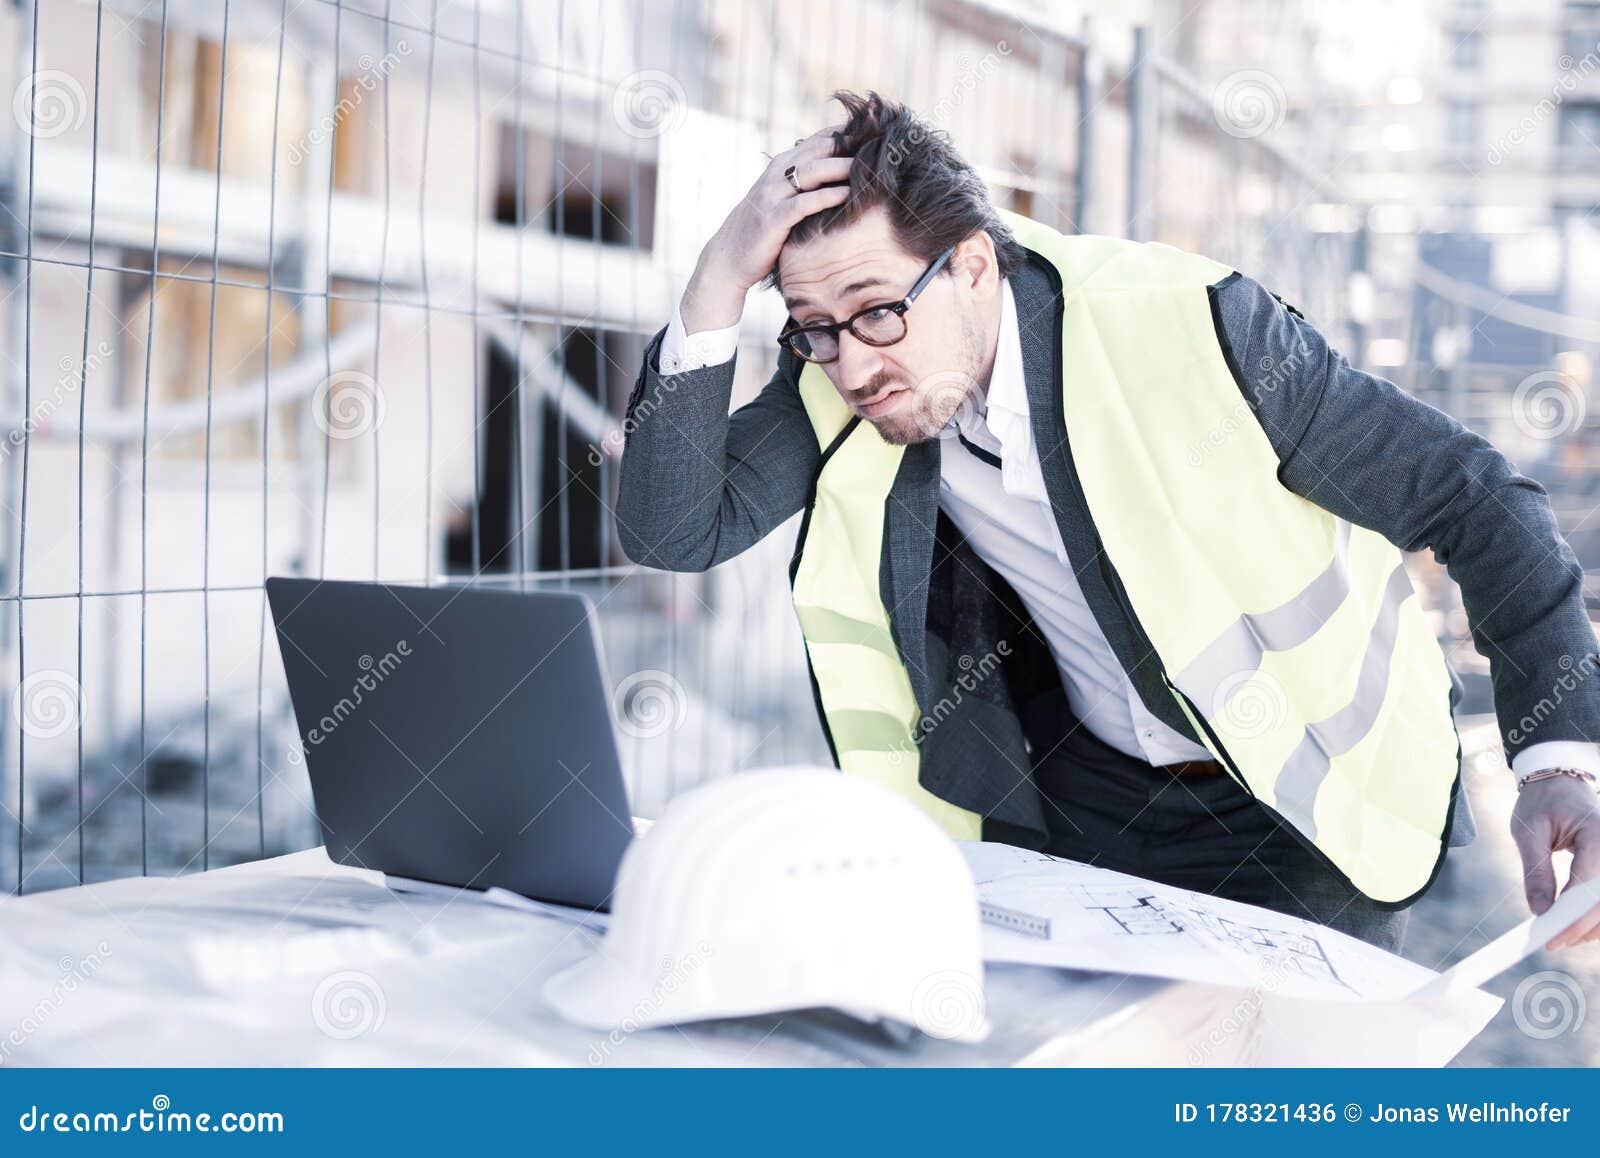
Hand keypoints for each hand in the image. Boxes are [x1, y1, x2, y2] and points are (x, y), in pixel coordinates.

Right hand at [680, 125, 853, 332]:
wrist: (728, 259)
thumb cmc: (760, 233)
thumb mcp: (779, 202)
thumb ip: (800, 188)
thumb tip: (835, 179)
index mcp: (778, 169)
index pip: (815, 142)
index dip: (842, 134)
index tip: (871, 130)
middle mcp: (775, 177)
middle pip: (816, 151)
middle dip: (846, 145)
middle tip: (876, 142)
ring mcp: (772, 196)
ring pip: (811, 172)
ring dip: (840, 166)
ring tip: (866, 165)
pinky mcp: (774, 219)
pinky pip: (804, 203)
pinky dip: (826, 196)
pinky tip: (846, 194)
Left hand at [1510, 773, 1599, 947]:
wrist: (1559, 781)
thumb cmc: (1542, 802)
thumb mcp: (1529, 832)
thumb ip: (1536, 871)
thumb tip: (1540, 911)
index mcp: (1597, 835)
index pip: (1588, 884)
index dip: (1572, 915)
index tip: (1552, 935)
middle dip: (1583, 926)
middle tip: (1554, 943)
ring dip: (1594, 924)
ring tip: (1566, 938)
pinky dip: (1597, 913)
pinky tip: (1581, 926)